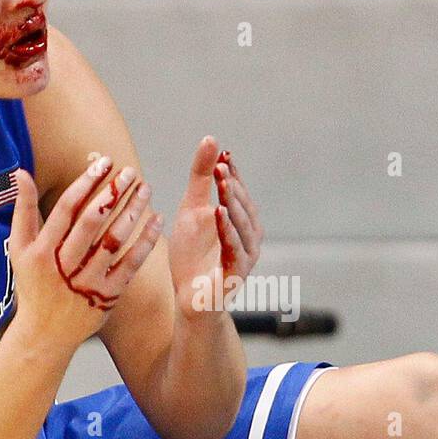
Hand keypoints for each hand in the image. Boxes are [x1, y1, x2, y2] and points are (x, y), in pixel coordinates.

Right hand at [6, 158, 161, 347]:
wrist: (45, 334)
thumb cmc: (33, 286)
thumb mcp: (18, 249)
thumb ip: (22, 210)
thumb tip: (21, 173)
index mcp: (42, 251)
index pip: (66, 209)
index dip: (86, 183)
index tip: (104, 163)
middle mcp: (64, 265)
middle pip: (92, 222)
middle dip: (112, 193)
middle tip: (129, 171)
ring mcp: (87, 282)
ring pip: (114, 241)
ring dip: (132, 212)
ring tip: (145, 189)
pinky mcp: (108, 296)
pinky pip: (130, 265)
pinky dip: (145, 242)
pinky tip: (156, 220)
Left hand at [168, 136, 262, 318]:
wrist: (188, 298)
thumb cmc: (192, 256)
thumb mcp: (191, 210)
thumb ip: (200, 178)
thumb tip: (211, 140)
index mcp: (241, 220)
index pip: (238, 190)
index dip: (231, 172)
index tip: (221, 152)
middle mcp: (249, 236)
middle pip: (243, 205)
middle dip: (233, 184)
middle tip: (220, 164)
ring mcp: (245, 255)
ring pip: (243, 225)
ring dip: (234, 202)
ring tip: (223, 182)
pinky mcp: (236, 273)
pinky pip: (234, 249)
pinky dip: (228, 230)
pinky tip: (220, 213)